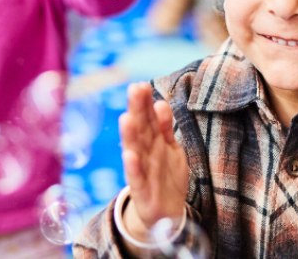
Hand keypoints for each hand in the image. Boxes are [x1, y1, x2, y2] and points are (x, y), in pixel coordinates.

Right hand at [119, 82, 188, 240]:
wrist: (166, 212)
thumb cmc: (165, 175)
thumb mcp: (169, 149)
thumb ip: (165, 127)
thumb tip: (160, 102)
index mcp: (151, 142)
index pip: (148, 119)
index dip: (144, 103)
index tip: (141, 84)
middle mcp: (144, 153)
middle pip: (140, 130)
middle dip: (137, 111)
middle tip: (135, 89)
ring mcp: (142, 171)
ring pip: (135, 151)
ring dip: (130, 135)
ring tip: (127, 118)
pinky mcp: (142, 191)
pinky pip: (137, 178)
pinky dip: (133, 167)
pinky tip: (129, 155)